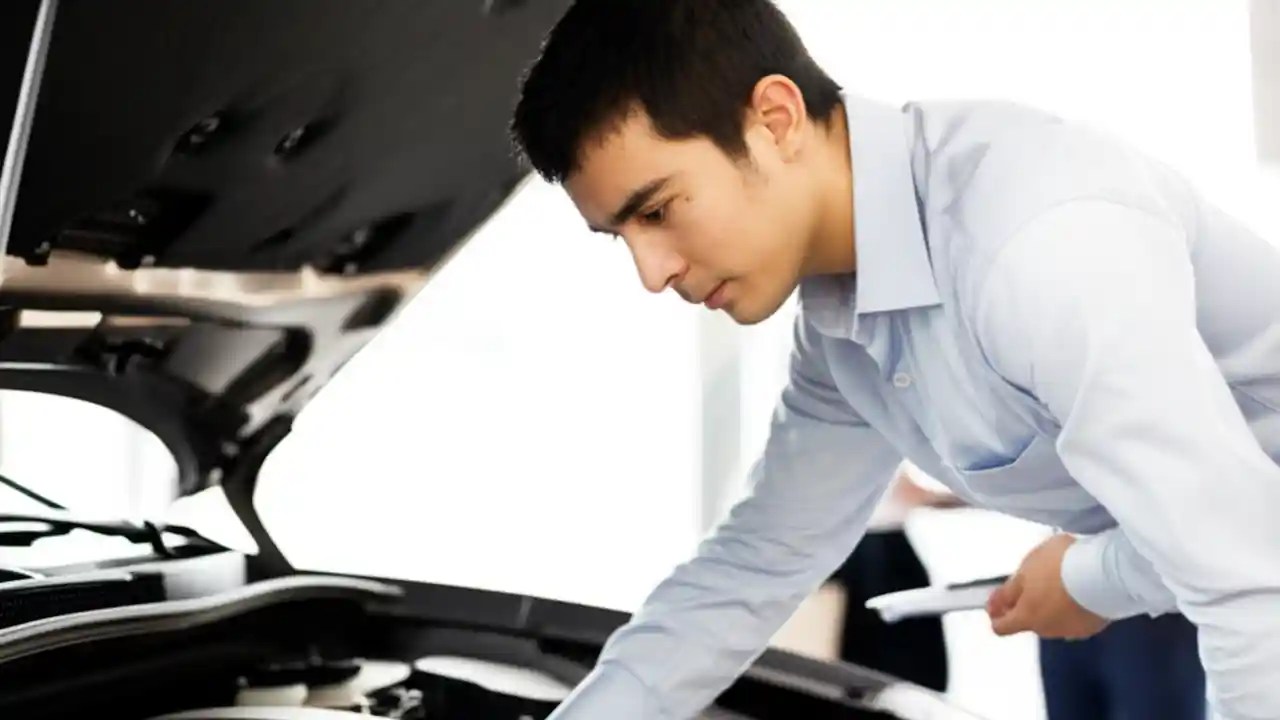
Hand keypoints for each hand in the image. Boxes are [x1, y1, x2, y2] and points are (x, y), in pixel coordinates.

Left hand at [986, 534, 1108, 639]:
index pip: (1001, 627)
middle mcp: (1048, 631)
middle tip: (1034, 580)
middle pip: (1029, 621)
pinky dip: (1073, 606)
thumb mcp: (1025, 569)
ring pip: (1054, 620)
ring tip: (1061, 580)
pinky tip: (1079, 588)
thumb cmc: (1059, 566)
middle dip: (1027, 604)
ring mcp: (1074, 630)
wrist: (1106, 572)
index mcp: (1027, 618)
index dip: (996, 613)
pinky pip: (1076, 617)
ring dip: (1052, 606)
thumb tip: (997, 604)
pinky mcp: (1095, 625)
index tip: (998, 599)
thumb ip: (1009, 589)